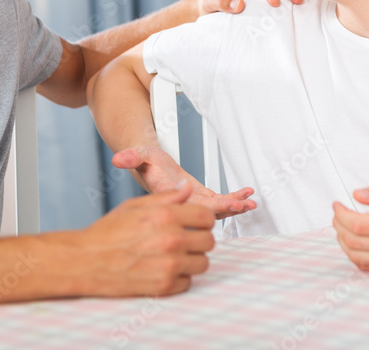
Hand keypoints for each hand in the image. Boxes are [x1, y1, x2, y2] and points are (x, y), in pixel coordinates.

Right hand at [76, 184, 215, 295]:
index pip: (207, 217)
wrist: (86, 261)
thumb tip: (186, 188)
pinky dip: (179, 278)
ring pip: (203, 263)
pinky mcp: (164, 286)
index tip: (195, 224)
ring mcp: (169, 265)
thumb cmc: (107, 233)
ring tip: (174, 256)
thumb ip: (166, 196)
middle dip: (199, 239)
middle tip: (185, 240)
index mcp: (166, 216)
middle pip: (209, 241)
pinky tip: (164, 269)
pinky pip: (188, 282)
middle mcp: (171, 239)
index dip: (202, 220)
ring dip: (192, 260)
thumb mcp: (135, 205)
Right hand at [113, 145, 255, 218]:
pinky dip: (233, 199)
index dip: (211, 207)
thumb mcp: (138, 156)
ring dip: (233, 206)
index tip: (229, 203)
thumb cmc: (144, 163)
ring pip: (215, 210)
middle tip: (243, 204)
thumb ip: (131, 157)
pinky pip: (219, 202)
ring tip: (250, 202)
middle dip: (227, 208)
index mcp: (169, 197)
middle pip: (207, 211)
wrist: (147, 166)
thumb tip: (119, 159)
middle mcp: (182, 205)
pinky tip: (246, 194)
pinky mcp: (200, 199)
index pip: (191, 205)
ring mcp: (192, 203)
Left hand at [332, 184, 368, 270]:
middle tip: (337, 213)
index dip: (341, 214)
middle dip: (338, 226)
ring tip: (341, 226)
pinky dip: (354, 255)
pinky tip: (352, 241)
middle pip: (353, 241)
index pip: (358, 224)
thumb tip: (357, 195)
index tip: (337, 204)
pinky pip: (368, 266)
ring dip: (343, 241)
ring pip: (357, 256)